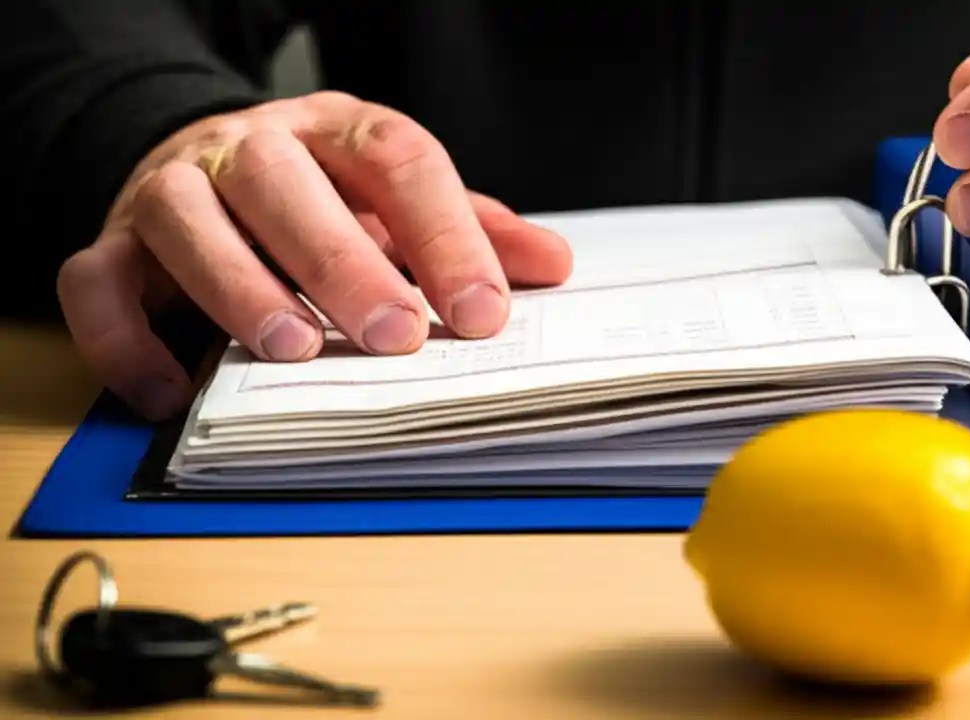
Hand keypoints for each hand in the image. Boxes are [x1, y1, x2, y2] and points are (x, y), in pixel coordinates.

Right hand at [56, 91, 572, 420]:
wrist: (207, 165)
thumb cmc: (323, 196)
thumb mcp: (400, 204)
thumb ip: (469, 232)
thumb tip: (552, 266)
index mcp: (336, 132)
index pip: (397, 161)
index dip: (444, 235)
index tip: (483, 311)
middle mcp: (251, 150)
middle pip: (287, 183)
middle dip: (343, 261)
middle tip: (395, 336)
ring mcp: (172, 191)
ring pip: (186, 218)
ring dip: (237, 285)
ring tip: (290, 349)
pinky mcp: (112, 244)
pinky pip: (96, 284)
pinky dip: (126, 341)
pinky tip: (175, 390)